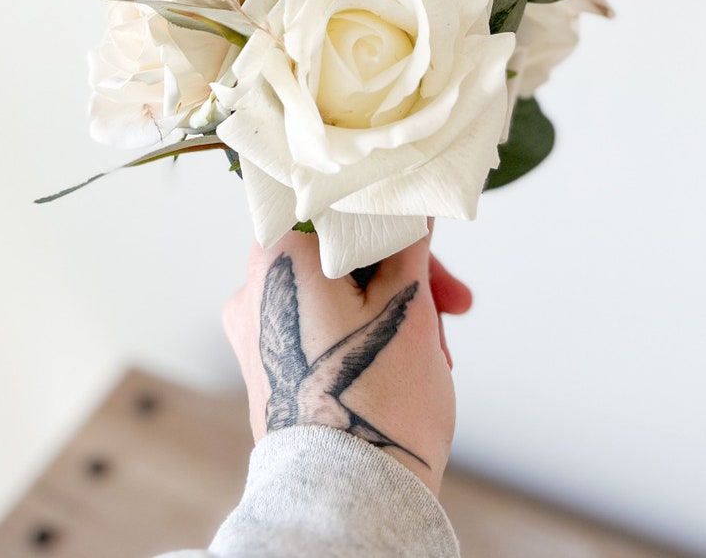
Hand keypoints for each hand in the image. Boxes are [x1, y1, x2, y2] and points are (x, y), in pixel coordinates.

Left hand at [222, 227, 471, 492]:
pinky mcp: (266, 371)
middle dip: (402, 276)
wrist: (349, 503)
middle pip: (340, 255)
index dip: (392, 223)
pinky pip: (318, 330)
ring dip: (390, 309)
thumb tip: (411, 201)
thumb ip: (408, 241)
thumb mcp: (408, 303)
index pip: (338, 209)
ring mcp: (255, 335)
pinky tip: (404, 364)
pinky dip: (360, 335)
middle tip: (452, 304)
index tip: (431, 245)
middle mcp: (253, 290)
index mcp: (277, 257)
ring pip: (336, 294)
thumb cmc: (376, 403)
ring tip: (438, 352)